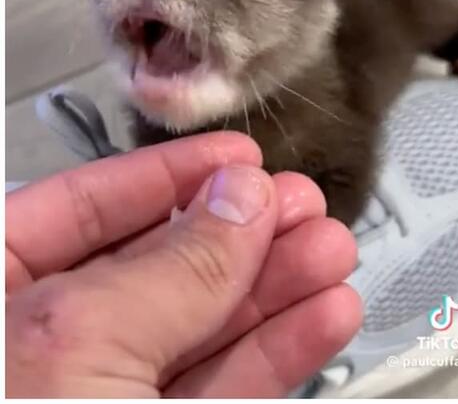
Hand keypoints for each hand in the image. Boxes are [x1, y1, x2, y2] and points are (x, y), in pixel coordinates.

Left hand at [6, 132, 360, 396]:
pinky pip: (226, 388)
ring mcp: (106, 394)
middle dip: (241, 231)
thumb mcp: (78, 342)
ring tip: (330, 251)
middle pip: (158, 267)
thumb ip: (169, 271)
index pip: (76, 209)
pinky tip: (325, 315)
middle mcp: (48, 344)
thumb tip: (240, 202)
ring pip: (203, 329)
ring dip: (278, 287)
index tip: (235, 156)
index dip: (163, 176)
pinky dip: (281, 352)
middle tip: (299, 202)